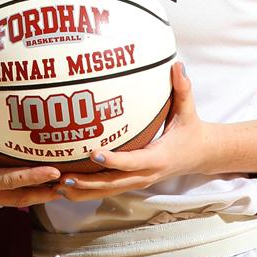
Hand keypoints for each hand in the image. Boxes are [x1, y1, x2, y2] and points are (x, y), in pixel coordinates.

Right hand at [0, 73, 61, 207]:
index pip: (7, 182)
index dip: (32, 176)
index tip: (55, 171)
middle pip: (18, 198)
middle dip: (44, 192)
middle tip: (72, 183)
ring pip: (12, 201)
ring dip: (36, 194)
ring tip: (62, 185)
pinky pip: (2, 196)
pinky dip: (20, 190)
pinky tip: (34, 182)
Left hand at [53, 63, 219, 202]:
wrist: (200, 155)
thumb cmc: (190, 130)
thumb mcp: (188, 111)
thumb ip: (182, 89)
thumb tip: (177, 65)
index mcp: (158, 158)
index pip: (133, 161)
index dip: (114, 159)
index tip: (94, 153)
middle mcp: (146, 175)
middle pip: (114, 183)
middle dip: (89, 183)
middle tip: (63, 177)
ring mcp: (138, 181)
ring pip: (108, 191)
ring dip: (83, 191)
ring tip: (56, 186)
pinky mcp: (132, 182)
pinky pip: (108, 189)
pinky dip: (87, 191)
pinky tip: (65, 188)